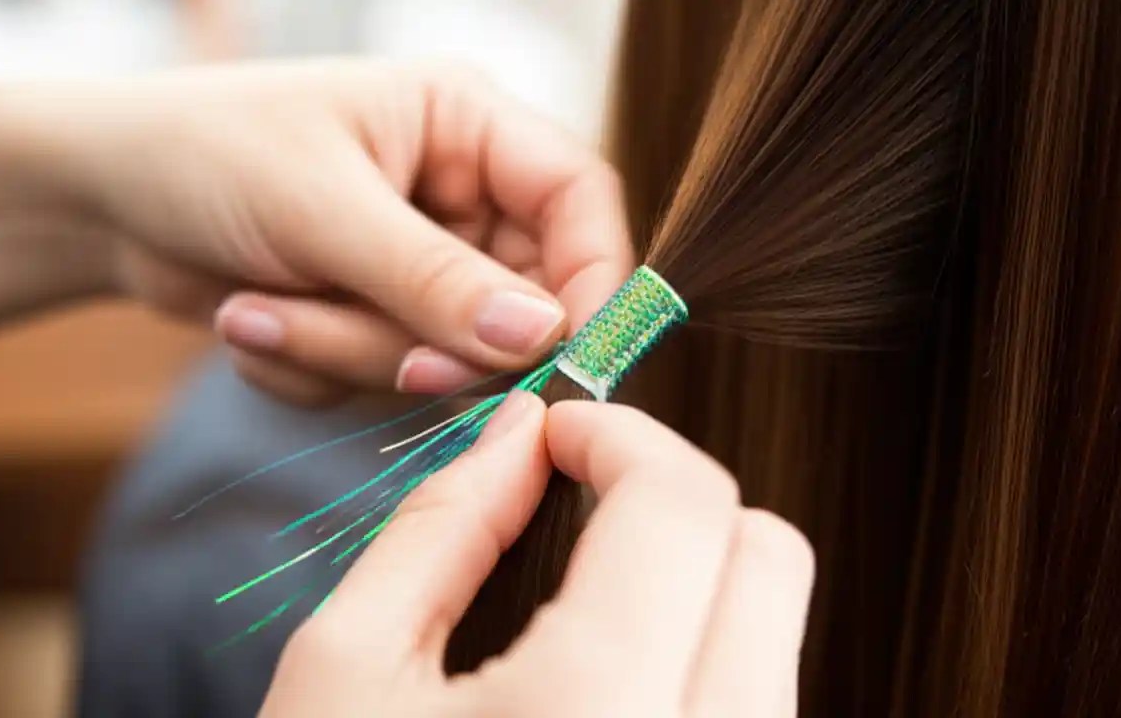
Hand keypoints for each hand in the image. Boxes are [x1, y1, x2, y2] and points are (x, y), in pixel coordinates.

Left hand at [0, 61, 630, 403]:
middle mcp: (461, 196)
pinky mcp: (378, 319)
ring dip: (349, 352)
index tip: (571, 359)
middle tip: (394, 362)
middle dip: (439, 342)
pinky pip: (385, 380)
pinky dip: (316, 367)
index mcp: (467, 126)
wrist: (97, 200)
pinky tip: (251, 319)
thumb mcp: (320, 207)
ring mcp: (421, 265)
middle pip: (523, 300)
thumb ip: (434, 279)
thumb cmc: (203, 155)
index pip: (579, 199)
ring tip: (257, 308)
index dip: (594, 279)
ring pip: (447, 355)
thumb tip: (543, 338)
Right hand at [261, 393, 814, 716]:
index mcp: (599, 717)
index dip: (620, 434)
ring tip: (583, 601)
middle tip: (581, 501)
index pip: (684, 503)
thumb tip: (520, 431)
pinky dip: (701, 662)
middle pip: (770, 557)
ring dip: (693, 582)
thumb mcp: (344, 673)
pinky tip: (608, 690)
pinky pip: (758, 710)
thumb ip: (440, 527)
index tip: (559, 435)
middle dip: (676, 500)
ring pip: (775, 639)